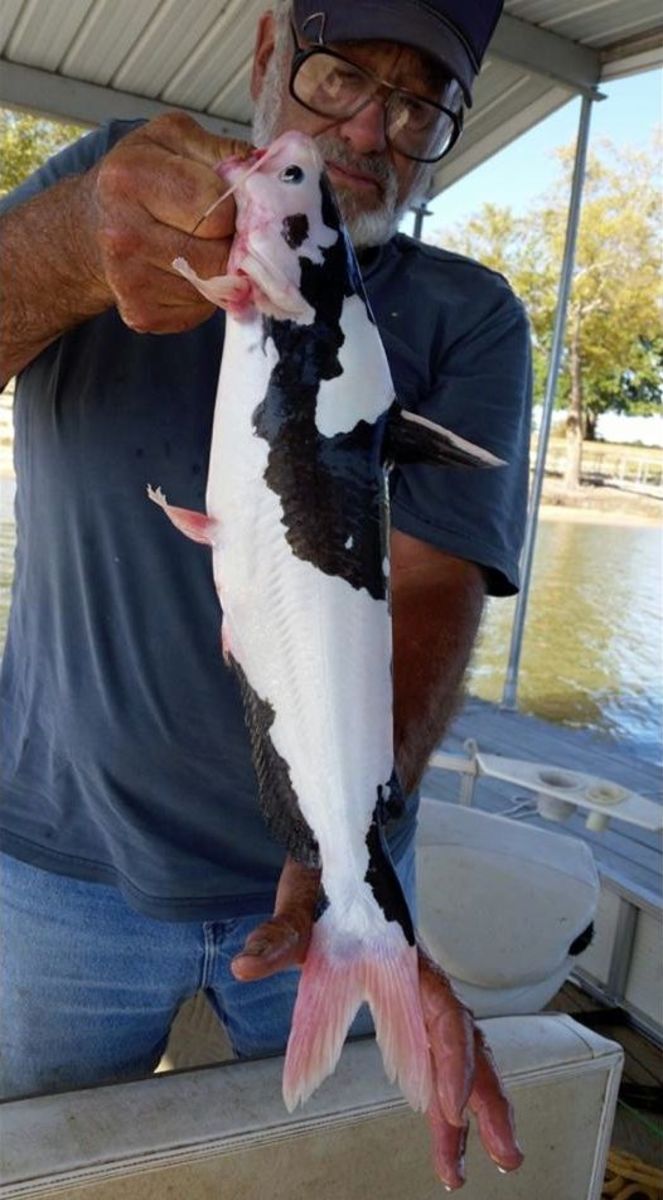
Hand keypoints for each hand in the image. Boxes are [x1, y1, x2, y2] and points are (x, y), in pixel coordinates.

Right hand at [85, 111, 251, 333]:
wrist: (88, 227)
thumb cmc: (141, 177)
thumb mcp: (172, 140)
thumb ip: (222, 150)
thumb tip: (272, 175)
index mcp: (131, 176)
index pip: (217, 207)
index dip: (235, 207)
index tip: (229, 202)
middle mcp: (123, 232)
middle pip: (219, 254)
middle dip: (232, 242)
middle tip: (221, 230)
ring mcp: (129, 279)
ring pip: (215, 286)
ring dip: (221, 270)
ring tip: (201, 247)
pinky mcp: (140, 314)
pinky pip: (200, 311)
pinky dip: (205, 294)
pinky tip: (186, 271)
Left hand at [231, 857, 522, 1189]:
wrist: (337, 853)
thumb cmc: (323, 881)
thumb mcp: (299, 907)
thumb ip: (279, 935)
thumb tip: (245, 964)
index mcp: (403, 956)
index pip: (441, 1010)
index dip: (451, 1057)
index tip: (448, 1106)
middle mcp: (421, 979)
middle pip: (467, 1041)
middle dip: (486, 1099)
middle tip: (503, 1158)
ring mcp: (419, 994)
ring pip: (462, 1051)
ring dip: (477, 1104)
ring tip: (485, 1162)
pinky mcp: (408, 1005)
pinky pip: (440, 1050)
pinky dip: (452, 1090)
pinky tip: (450, 1126)